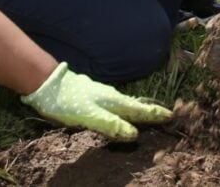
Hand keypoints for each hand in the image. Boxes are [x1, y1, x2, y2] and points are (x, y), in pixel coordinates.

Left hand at [20, 62, 171, 140]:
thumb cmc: (68, 102)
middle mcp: (111, 97)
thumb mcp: (89, 117)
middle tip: (164, 117)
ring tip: (146, 116)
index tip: (171, 116)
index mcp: (113, 102)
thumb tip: (134, 134)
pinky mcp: (93, 95)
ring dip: (137, 110)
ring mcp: (102, 95)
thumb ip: (111, 125)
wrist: (48, 84)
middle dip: (150, 112)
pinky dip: (124, 108)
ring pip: (125, 104)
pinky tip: (119, 111)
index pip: (140, 110)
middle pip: (135, 106)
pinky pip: (115, 103)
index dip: (155, 114)